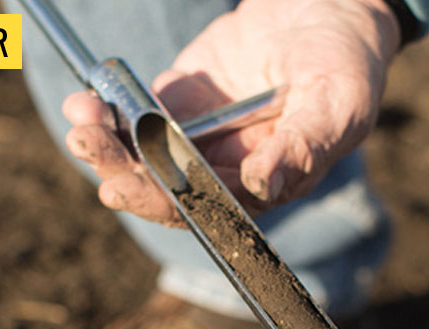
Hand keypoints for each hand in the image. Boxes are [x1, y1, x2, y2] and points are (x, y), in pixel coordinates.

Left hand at [62, 0, 401, 222]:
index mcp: (266, 185)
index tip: (126, 186)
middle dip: (123, 171)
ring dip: (107, 144)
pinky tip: (89, 98)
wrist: (328, 12)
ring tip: (83, 119)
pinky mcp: (181, 101)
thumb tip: (262, 187)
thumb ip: (302, 146)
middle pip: (166, 188)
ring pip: (144, 156)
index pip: (209, 209)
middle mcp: (228, 170)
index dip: (165, 201)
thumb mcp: (335, 104)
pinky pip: (137, 115)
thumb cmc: (345, 65)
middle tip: (90, 145)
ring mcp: (201, 136)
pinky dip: (110, 110)